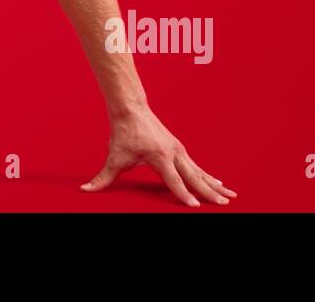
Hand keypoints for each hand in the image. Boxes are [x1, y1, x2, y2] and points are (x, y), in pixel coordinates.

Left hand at [80, 105, 235, 206]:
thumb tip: (85, 189)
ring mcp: (178, 150)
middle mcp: (173, 153)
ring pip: (199, 171)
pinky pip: (196, 166)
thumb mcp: (114, 157)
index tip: (194, 206)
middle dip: (209, 192)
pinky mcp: (178, 149)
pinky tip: (217, 183)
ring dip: (214, 184)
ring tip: (229, 196)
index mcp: (159, 156)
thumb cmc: (124, 133)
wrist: (131, 109)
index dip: (183, 194)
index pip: (173, 180)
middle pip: (194, 177)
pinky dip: (207, 175)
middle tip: (224, 204)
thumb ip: (103, 178)